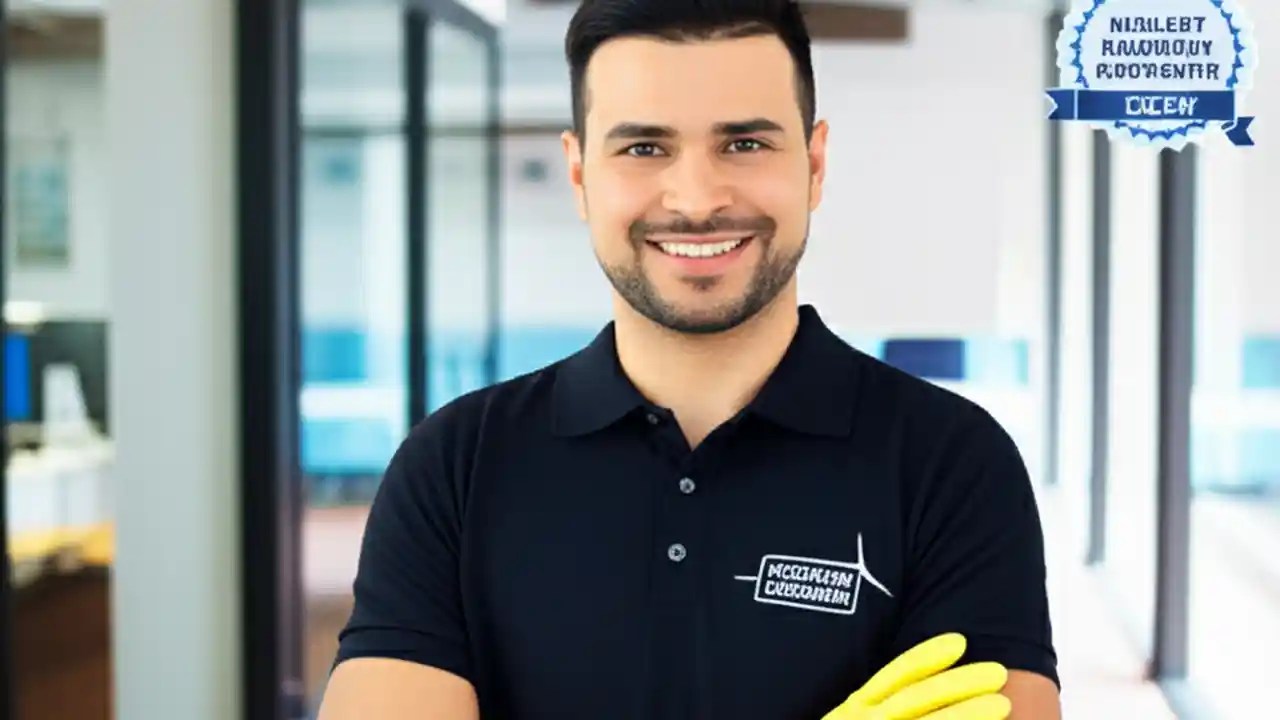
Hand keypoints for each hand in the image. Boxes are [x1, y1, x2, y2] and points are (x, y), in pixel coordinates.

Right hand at [821, 633, 1010, 719]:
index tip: (959, 642)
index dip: (926, 656)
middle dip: (959, 684)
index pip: (894, 675)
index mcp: (857, 708)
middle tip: (998, 672)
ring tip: (1003, 704)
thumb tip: (923, 696)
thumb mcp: (853, 718)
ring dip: (965, 716)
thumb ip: (882, 707)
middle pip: (915, 699)